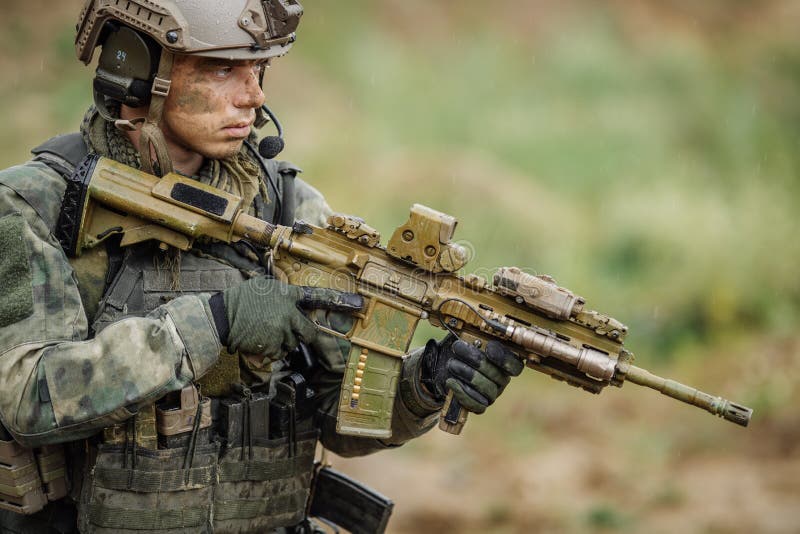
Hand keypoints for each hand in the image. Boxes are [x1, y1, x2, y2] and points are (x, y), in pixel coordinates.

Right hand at [207, 277, 362, 362]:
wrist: (221, 317)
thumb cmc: (239, 300)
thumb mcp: (263, 287)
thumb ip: (281, 293)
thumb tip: (290, 299)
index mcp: (287, 295)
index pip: (318, 297)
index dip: (339, 301)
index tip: (358, 304)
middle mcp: (289, 313)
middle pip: (308, 331)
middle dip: (303, 334)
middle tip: (287, 331)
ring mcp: (282, 331)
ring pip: (292, 343)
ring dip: (282, 341)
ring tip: (263, 331)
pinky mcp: (273, 346)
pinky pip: (279, 352)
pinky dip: (270, 349)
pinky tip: (258, 339)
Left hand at [420, 335, 523, 413]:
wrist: (443, 367)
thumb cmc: (458, 352)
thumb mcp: (464, 340)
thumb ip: (473, 336)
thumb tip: (473, 333)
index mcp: (503, 363)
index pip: (515, 365)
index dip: (504, 358)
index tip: (489, 348)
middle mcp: (501, 380)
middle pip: (497, 375)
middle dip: (476, 360)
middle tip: (458, 348)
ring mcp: (492, 394)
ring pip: (486, 389)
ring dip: (467, 375)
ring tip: (451, 364)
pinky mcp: (480, 405)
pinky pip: (476, 404)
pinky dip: (462, 393)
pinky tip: (451, 382)